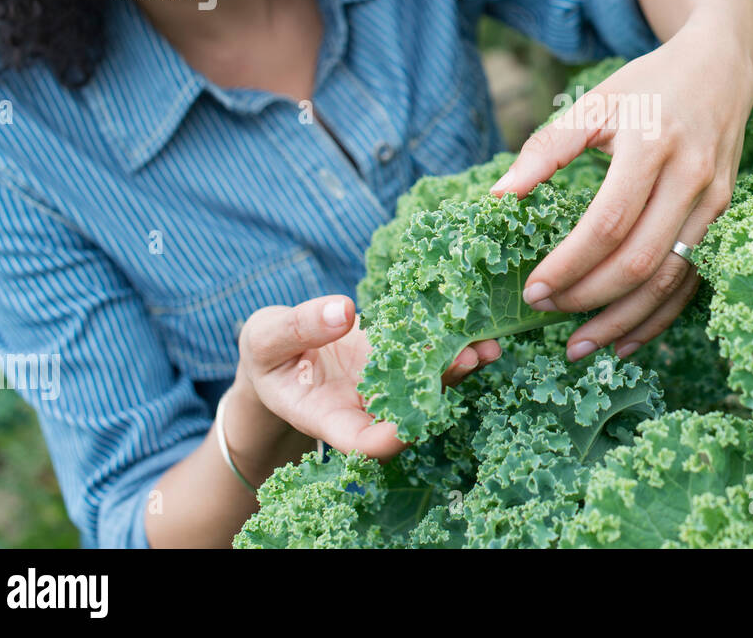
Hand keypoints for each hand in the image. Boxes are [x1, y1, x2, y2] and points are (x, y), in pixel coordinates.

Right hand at [237, 295, 502, 457]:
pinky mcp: (400, 358)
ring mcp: (387, 385)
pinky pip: (429, 354)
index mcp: (327, 418)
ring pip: (429, 384)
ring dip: (460, 366)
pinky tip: (477, 326)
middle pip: (410, 413)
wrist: (282, 351)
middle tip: (469, 359)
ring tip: (487, 345)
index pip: (364, 442)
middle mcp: (366, 409)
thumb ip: (297, 329)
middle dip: (442, 389)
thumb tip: (342, 311)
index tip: (411, 420)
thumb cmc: (267, 355)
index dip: (390, 438)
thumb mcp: (265, 339)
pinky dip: (453, 342)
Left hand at [490, 21, 752, 360]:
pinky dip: (659, 316)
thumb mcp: (594, 102)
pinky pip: (692, 280)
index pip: (608, 223)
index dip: (569, 263)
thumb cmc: (648, 86)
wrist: (720, 70)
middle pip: (640, 260)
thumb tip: (499, 196)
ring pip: (670, 279)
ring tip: (580, 346)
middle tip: (546, 316)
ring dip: (624, 320)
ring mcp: (713, 203)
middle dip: (590, 298)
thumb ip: (546, 148)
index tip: (532, 289)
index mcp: (652, 147)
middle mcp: (690, 180)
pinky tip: (626, 340)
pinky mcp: (722, 218)